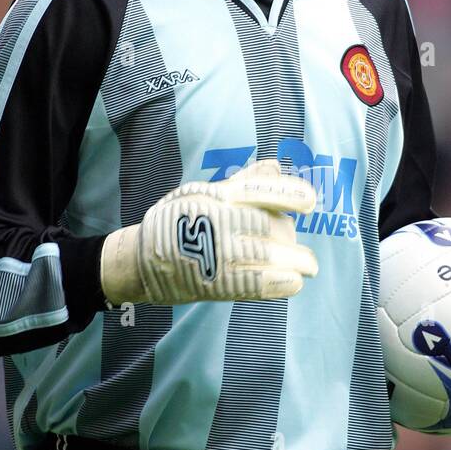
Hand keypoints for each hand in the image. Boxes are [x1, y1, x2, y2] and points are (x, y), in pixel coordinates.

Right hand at [100, 158, 318, 305]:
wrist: (140, 259)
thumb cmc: (178, 221)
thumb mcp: (203, 193)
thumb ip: (244, 184)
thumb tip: (275, 166)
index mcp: (216, 196)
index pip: (257, 190)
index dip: (286, 194)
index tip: (310, 202)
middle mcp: (217, 220)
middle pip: (268, 226)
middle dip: (290, 242)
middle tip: (308, 258)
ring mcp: (216, 251)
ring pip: (266, 254)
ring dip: (294, 263)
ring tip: (307, 269)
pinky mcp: (214, 280)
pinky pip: (254, 280)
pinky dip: (278, 282)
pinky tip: (294, 283)